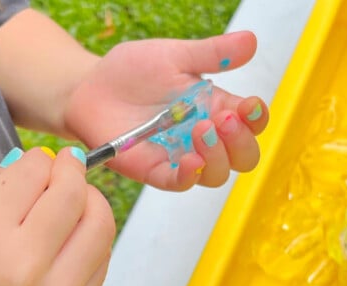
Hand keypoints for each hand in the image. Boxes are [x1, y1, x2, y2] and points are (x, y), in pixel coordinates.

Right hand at [0, 148, 114, 285]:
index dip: (41, 160)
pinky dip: (95, 237)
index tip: (45, 160)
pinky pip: (103, 256)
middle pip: (73, 196)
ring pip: (100, 224)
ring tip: (78, 199)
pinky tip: (76, 235)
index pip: (31, 175)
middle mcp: (24, 266)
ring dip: (94, 201)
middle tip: (70, 167)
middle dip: (74, 172)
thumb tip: (38, 162)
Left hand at [64, 31, 268, 190]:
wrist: (89, 87)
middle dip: (240, 142)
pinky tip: (190, 161)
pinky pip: (180, 183)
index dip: (256, 118)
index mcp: (216, 109)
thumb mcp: (174, 56)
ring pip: (217, 174)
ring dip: (217, 156)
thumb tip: (250, 40)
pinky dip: (189, 175)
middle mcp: (205, 139)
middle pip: (242, 157)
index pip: (251, 123)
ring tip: (201, 129)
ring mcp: (182, 157)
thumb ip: (212, 54)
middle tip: (225, 121)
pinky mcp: (156, 171)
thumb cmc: (132, 72)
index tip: (250, 106)